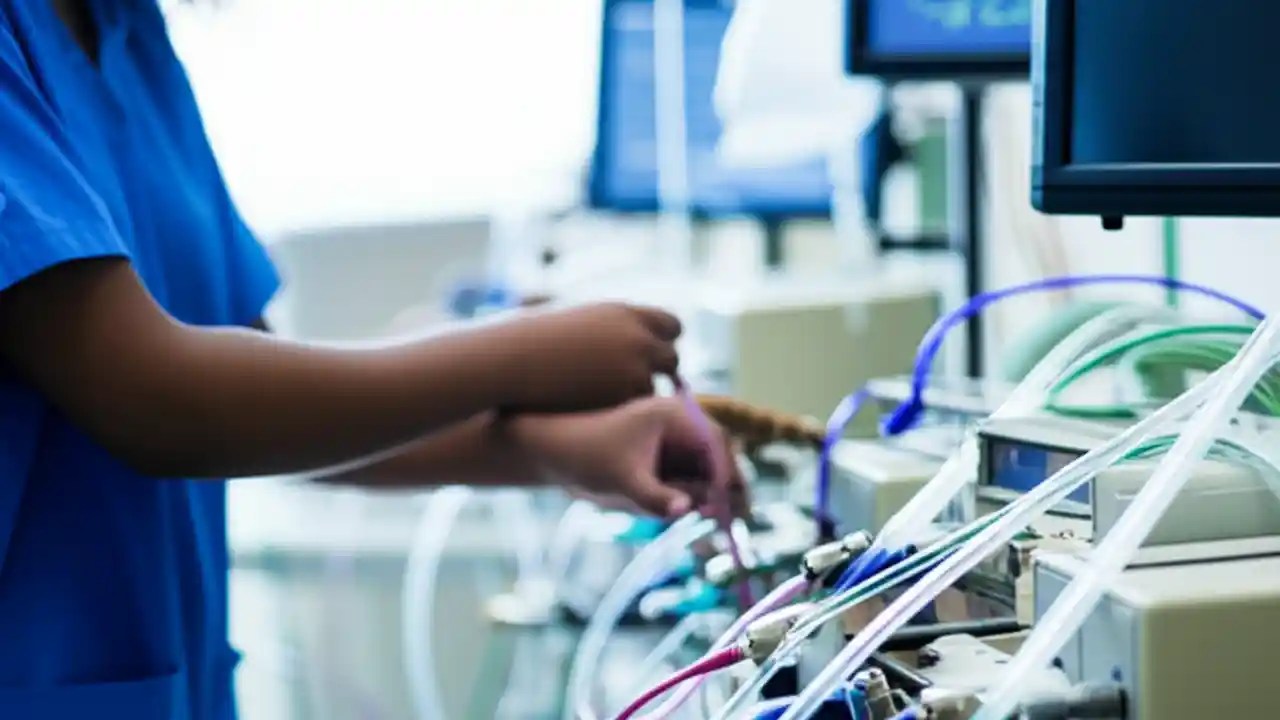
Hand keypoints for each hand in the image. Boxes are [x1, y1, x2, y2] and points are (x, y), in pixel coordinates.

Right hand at [496, 302, 681, 412]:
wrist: (507, 364)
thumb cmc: (528, 341)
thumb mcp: (573, 322)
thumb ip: (607, 330)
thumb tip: (628, 344)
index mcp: (625, 313)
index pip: (671, 325)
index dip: (661, 342)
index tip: (650, 356)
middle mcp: (638, 338)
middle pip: (672, 358)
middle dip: (657, 372)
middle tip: (635, 385)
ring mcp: (635, 369)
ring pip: (654, 389)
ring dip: (635, 396)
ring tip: (601, 402)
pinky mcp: (625, 399)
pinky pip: (637, 411)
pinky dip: (622, 414)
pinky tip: (595, 413)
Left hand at [508, 396, 748, 517]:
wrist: (557, 455)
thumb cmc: (587, 458)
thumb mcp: (621, 481)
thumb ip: (655, 497)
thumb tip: (687, 510)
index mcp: (673, 416)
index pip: (714, 442)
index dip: (727, 472)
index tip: (729, 503)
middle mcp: (681, 427)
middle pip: (719, 457)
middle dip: (728, 487)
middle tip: (735, 519)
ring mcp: (676, 445)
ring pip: (709, 473)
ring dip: (715, 497)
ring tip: (719, 524)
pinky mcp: (669, 463)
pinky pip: (694, 483)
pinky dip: (699, 501)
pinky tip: (701, 520)